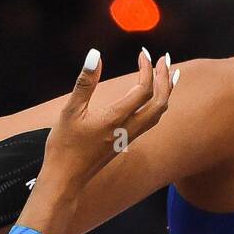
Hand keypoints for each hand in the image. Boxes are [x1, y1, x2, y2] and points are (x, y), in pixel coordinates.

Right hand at [22, 49, 176, 233]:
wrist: (65, 180)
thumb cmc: (64, 147)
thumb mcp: (70, 112)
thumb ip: (85, 83)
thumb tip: (94, 54)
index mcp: (116, 118)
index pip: (144, 89)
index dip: (147, 69)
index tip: (143, 53)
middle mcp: (128, 128)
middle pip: (160, 102)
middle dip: (165, 79)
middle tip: (164, 59)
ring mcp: (128, 137)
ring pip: (158, 113)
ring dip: (166, 92)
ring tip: (169, 75)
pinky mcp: (124, 142)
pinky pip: (150, 121)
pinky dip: (158, 105)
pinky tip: (153, 100)